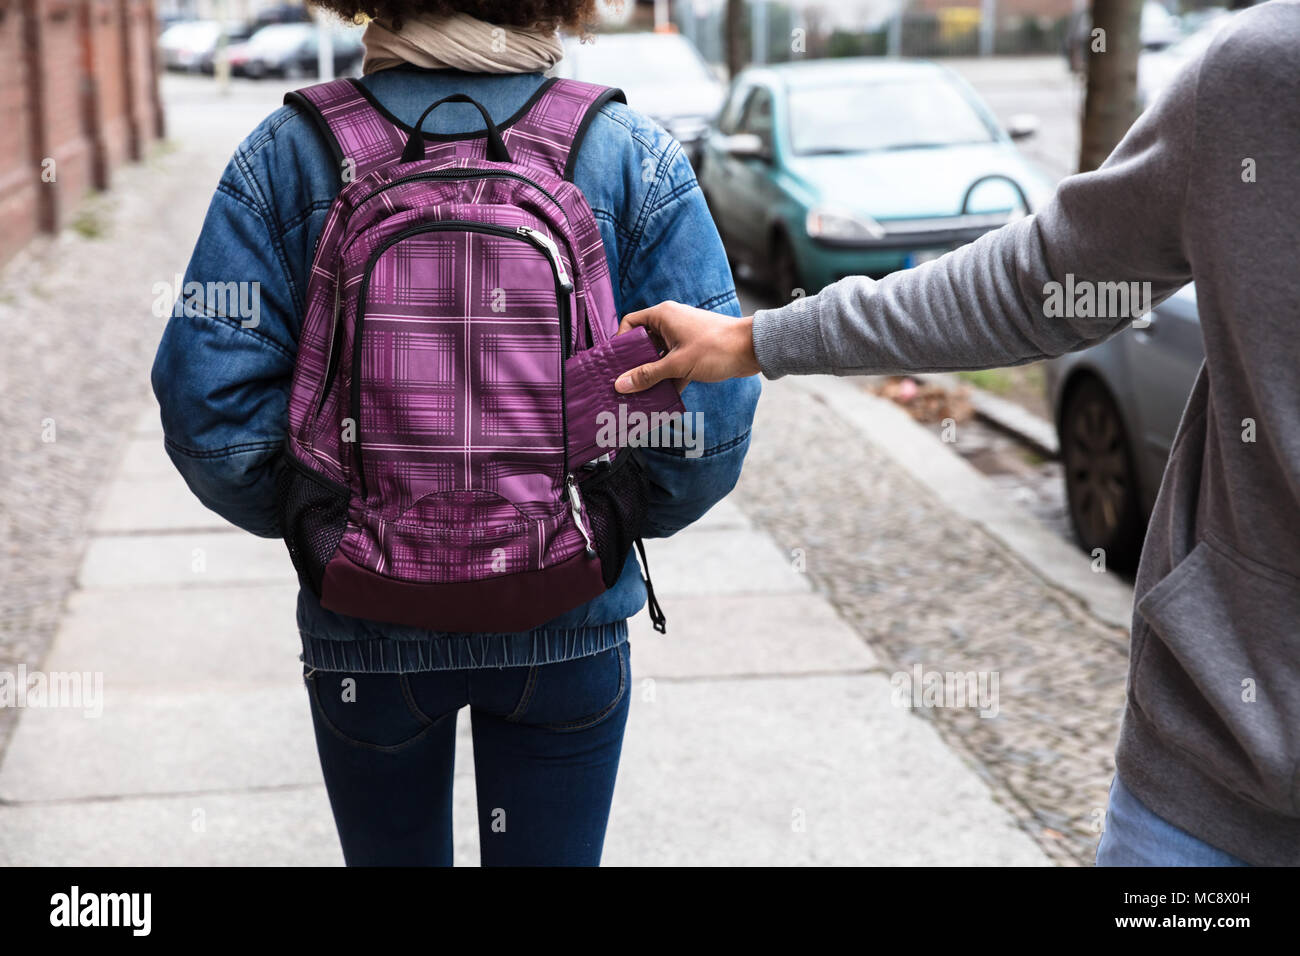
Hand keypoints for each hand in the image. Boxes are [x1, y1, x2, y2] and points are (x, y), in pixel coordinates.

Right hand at [614, 301, 760, 393]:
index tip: (614, 363)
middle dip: (634, 364)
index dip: (620, 342)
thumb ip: (647, 374)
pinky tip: (662, 398)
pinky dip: (668, 379)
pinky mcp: (693, 352)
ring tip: (639, 395)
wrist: (752, 349)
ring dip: (651, 375)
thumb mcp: (677, 364)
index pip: (630, 323)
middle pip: (643, 342)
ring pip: (658, 356)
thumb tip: (621, 384)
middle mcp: (671, 323)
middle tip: (623, 383)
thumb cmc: (716, 348)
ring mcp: (683, 337)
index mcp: (663, 316)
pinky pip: (673, 365)